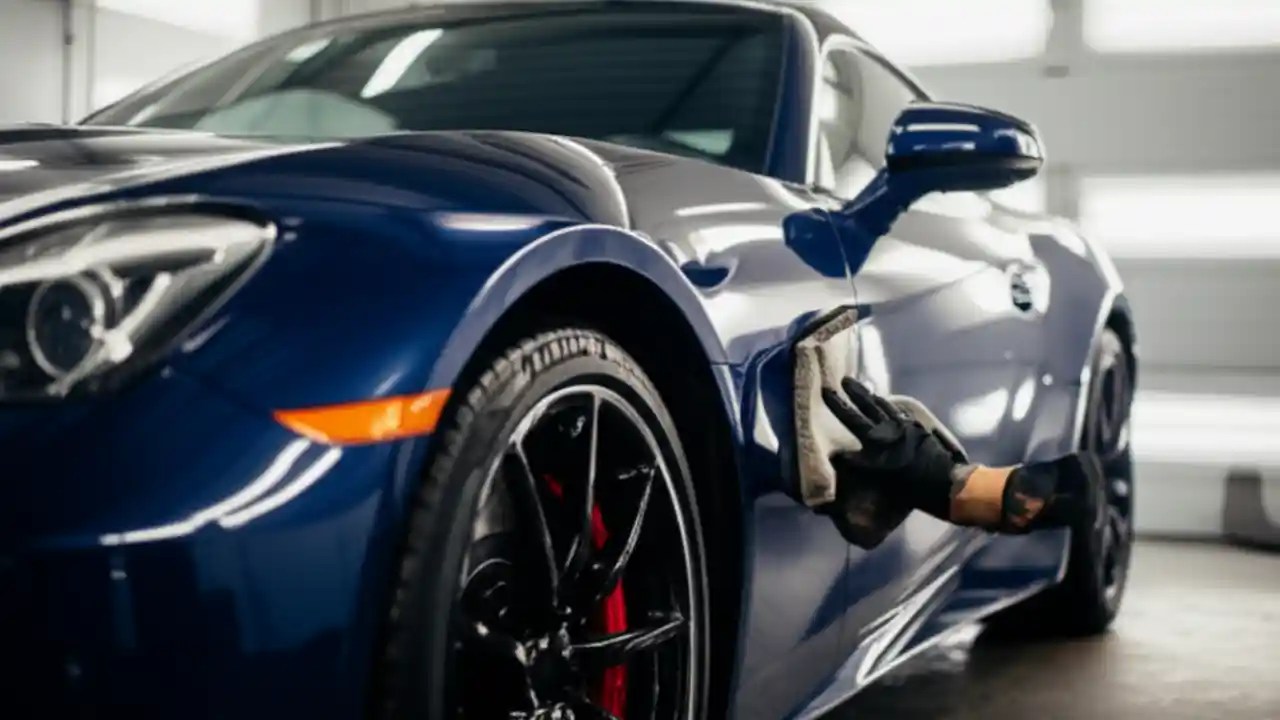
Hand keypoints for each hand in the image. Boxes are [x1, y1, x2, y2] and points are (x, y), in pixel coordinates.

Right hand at [821, 377, 963, 520]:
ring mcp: (905, 426)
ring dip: (873, 397)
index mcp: (876, 437)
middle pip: (868, 405)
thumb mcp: (877, 475)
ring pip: (885, 406)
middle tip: (844, 379)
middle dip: (854, 392)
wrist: (941, 482)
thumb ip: (856, 462)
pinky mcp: (918, 430)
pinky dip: (892, 407)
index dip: (837, 404)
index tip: (825, 390)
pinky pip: (901, 413)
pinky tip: (890, 405)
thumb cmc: (906, 484)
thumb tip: (834, 454)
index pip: (851, 417)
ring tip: (865, 388)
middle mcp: (889, 426)